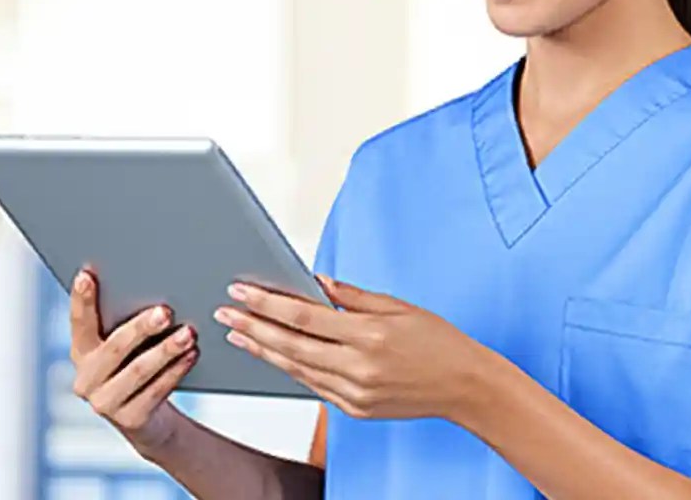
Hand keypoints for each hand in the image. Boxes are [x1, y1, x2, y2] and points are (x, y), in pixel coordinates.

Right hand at [69, 268, 198, 451]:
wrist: (147, 418)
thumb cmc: (137, 365)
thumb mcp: (125, 346)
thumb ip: (123, 322)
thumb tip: (149, 287)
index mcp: (81, 352)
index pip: (79, 322)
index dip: (81, 300)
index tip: (86, 275)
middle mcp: (85, 379)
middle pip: (114, 348)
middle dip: (141, 328)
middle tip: (164, 311)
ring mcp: (105, 403)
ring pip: (138, 370)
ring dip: (166, 350)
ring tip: (188, 333)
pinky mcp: (130, 420)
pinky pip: (157, 391)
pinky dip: (176, 370)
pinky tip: (191, 355)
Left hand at [214, 276, 490, 420]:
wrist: (466, 388)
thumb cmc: (438, 341)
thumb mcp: (398, 306)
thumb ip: (352, 296)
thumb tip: (315, 281)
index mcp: (369, 334)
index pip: (303, 316)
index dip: (266, 303)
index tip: (240, 291)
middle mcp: (358, 367)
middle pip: (291, 345)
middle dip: (253, 327)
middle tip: (224, 313)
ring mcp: (355, 393)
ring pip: (297, 369)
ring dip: (264, 350)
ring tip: (238, 334)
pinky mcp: (355, 410)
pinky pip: (313, 386)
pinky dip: (290, 369)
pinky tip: (273, 354)